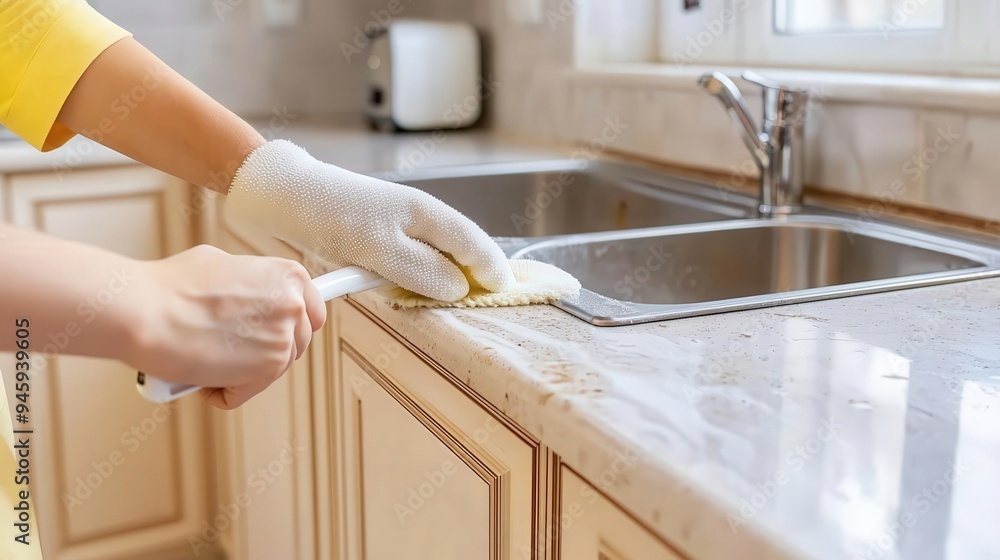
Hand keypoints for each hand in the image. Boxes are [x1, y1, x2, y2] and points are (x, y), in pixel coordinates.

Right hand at [126, 245, 325, 408]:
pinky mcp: (268, 369)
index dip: (289, 325)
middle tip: (227, 344)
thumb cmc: (170, 287)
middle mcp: (293, 304)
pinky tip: (200, 372)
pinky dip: (221, 390)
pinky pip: (246, 392)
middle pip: (293, 342)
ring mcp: (284, 338)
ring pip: (272, 369)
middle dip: (262, 348)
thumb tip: (247, 294)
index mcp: (288, 276)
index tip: (279, 332)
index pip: (312, 311)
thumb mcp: (221, 265)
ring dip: (241, 370)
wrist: (147, 311)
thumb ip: (249, 283)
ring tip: (206, 355)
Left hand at [224, 140, 515, 301]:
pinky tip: (405, 296)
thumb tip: (460, 289)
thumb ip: (423, 271)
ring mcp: (397, 232)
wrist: (279, 198)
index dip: (494, 271)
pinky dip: (409, 284)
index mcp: (428, 215)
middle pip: (459, 255)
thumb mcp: (379, 248)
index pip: (476, 245)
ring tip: (453, 304)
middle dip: (473, 280)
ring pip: (432, 264)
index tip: (507, 295)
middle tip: (486, 306)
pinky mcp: (375, 244)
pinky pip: (404, 269)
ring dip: (440, 285)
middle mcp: (418, 222)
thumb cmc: (330, 215)